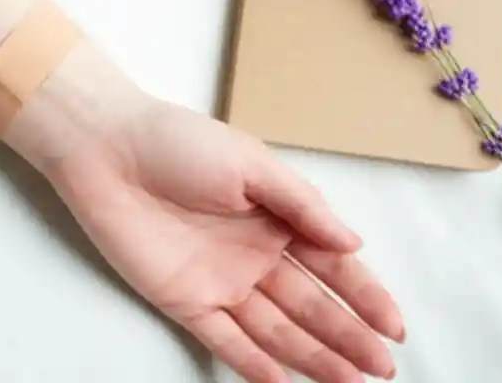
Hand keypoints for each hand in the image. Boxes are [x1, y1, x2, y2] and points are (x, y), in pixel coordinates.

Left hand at [43, 98, 402, 382]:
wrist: (107, 149)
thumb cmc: (178, 142)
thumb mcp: (252, 164)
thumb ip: (303, 206)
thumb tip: (354, 243)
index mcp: (278, 218)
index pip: (333, 266)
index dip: (365, 297)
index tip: (395, 328)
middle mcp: (255, 255)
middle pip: (311, 306)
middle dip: (349, 337)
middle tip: (383, 370)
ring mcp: (221, 281)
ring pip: (277, 330)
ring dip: (314, 357)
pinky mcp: (184, 300)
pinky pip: (225, 339)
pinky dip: (254, 364)